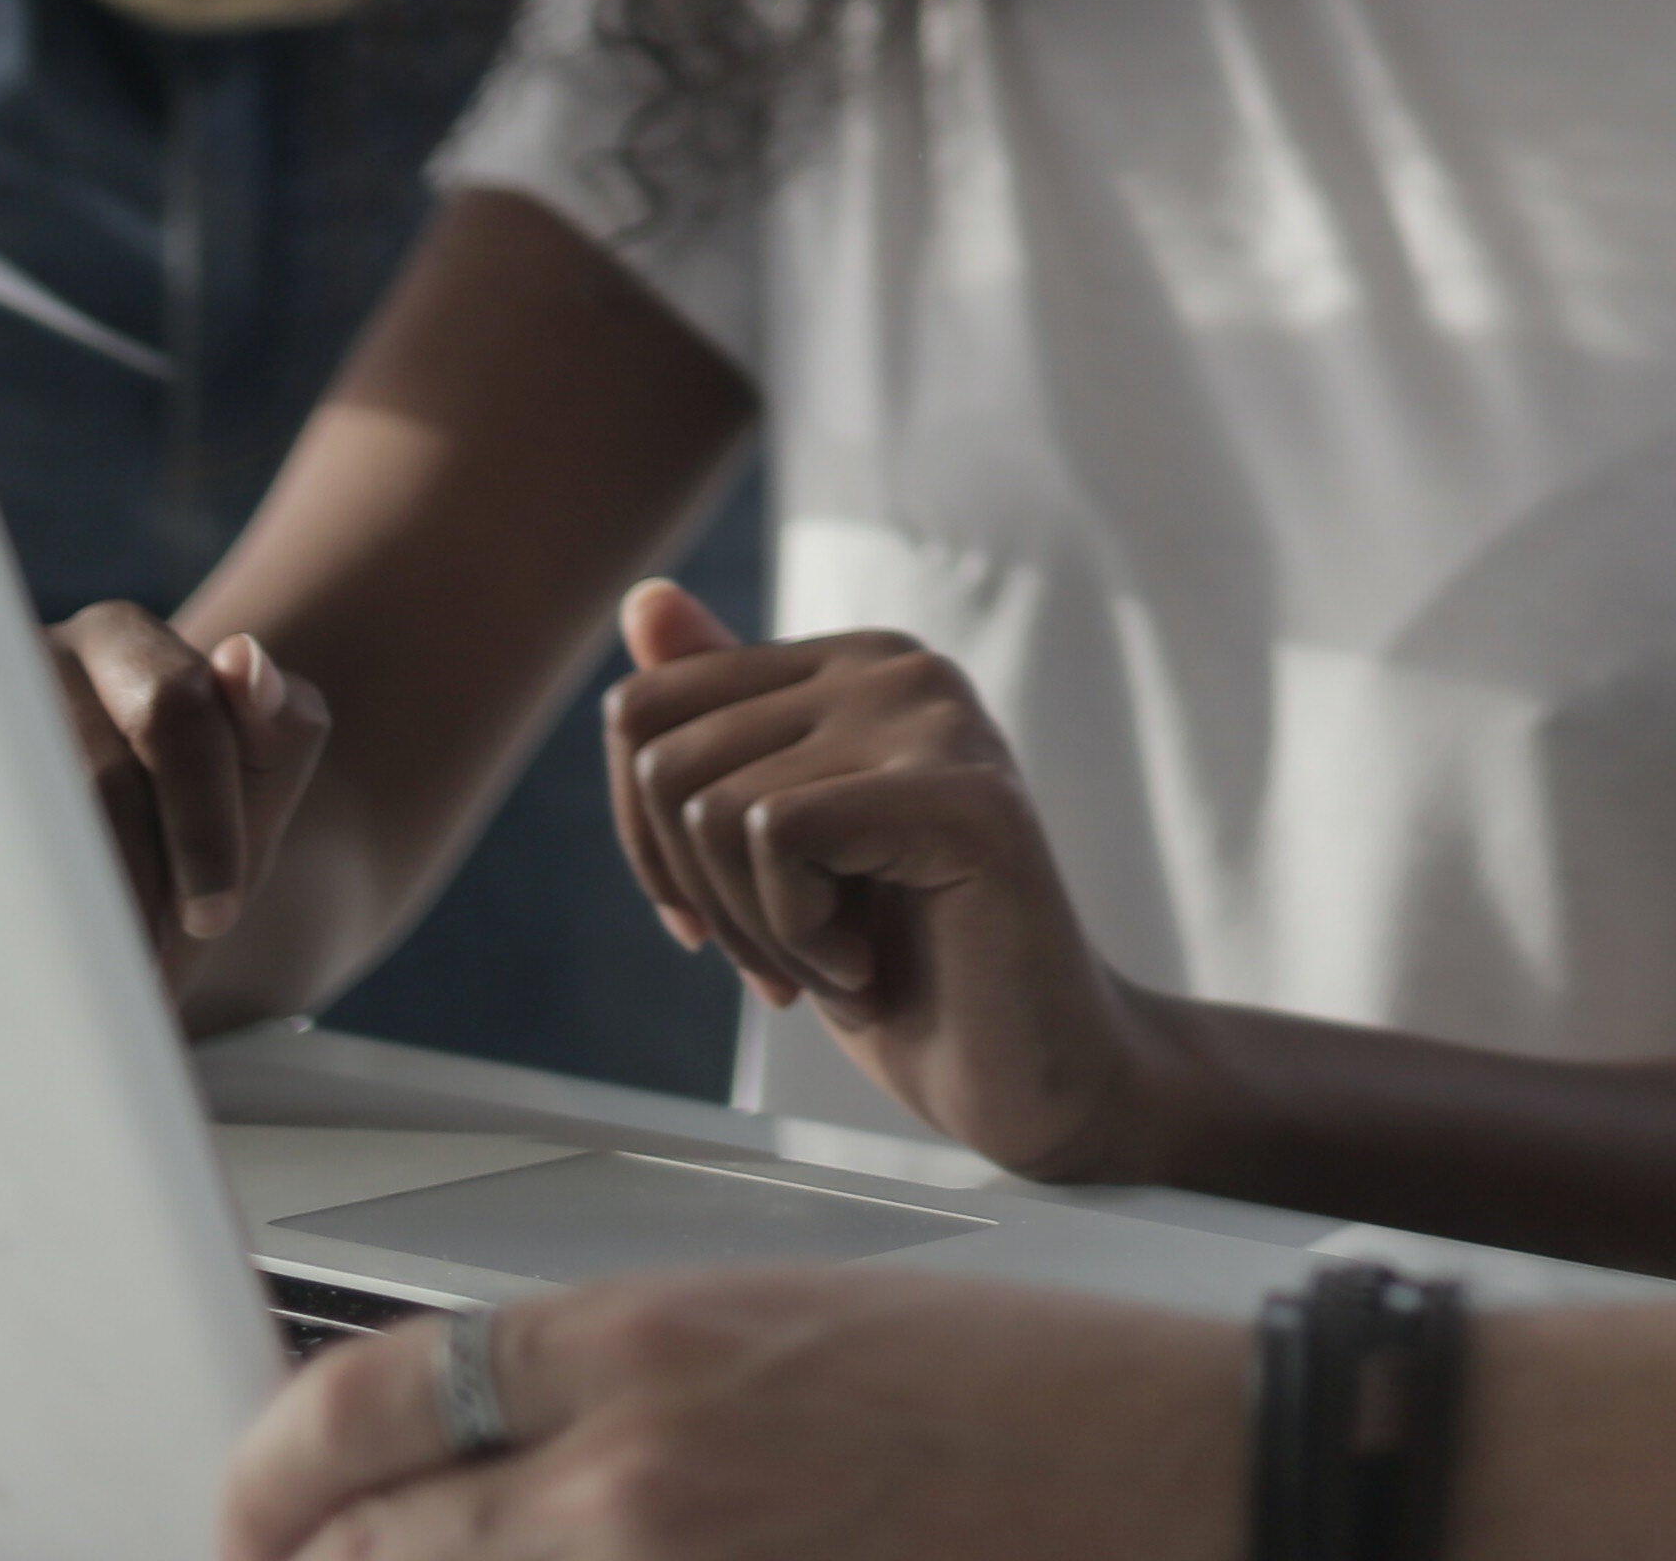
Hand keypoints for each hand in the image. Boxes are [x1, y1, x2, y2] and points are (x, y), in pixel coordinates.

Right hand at [49, 605, 335, 962]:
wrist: (100, 918)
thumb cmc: (187, 841)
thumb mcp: (255, 793)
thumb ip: (281, 728)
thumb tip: (244, 657)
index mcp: (118, 637)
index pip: (175, 713)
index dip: (205, 828)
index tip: (212, 920)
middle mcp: (27, 659)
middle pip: (97, 777)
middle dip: (138, 882)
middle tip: (147, 970)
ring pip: (27, 832)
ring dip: (74, 916)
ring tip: (96, 980)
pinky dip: (3, 927)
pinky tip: (20, 968)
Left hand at [222, 1264, 1239, 1560]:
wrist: (1189, 1477)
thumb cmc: (1028, 1390)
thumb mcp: (801, 1323)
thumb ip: (624, 1385)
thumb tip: (476, 1449)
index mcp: (648, 1343)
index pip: (360, 1405)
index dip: (268, 1470)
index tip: (249, 1506)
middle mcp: (629, 1481)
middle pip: (370, 1545)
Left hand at [597, 582, 1190, 1181]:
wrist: (1031, 1076)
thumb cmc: (906, 971)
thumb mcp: (773, 854)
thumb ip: (716, 724)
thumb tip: (645, 599)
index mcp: (851, 667)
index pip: (643, 708)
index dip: (647, 841)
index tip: (721, 918)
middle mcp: (897, 667)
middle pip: (665, 762)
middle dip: (704, 896)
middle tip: (800, 953)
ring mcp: (937, 720)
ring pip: (711, 807)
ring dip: (761, 928)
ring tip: (849, 957)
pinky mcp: (962, 794)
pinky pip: (777, 836)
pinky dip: (800, 935)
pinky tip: (870, 964)